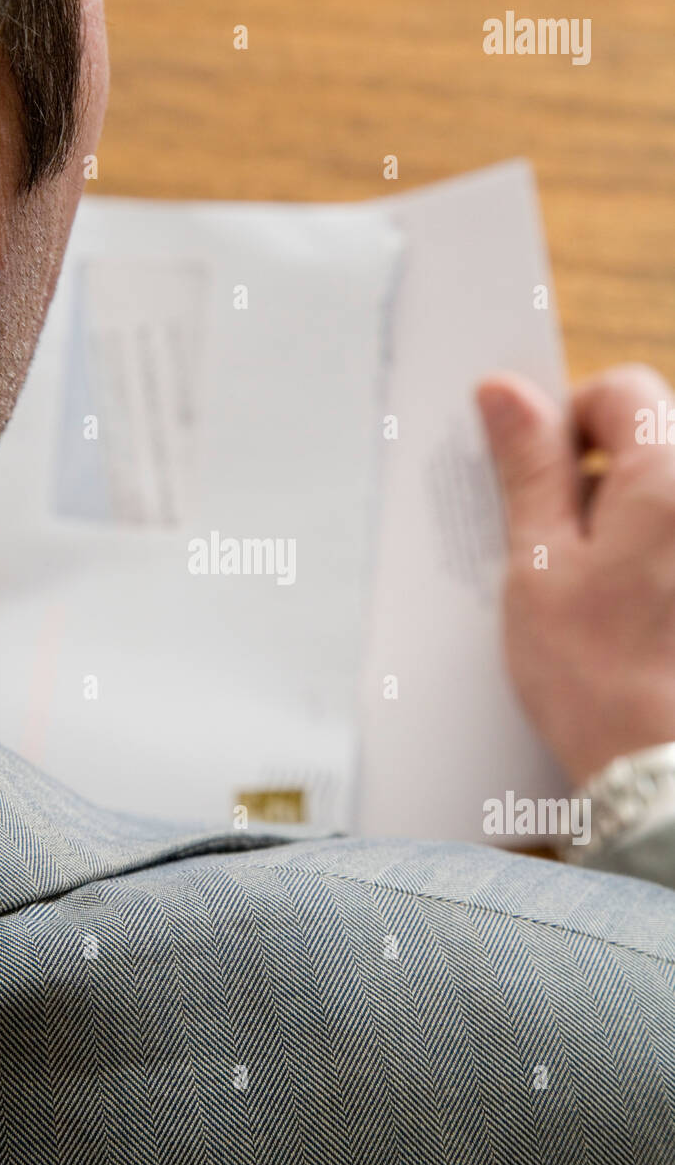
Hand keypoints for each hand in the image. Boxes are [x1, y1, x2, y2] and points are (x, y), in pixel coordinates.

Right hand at [478, 364, 674, 785]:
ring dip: (624, 518)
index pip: (620, 390)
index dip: (567, 420)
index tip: (535, 472)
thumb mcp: (538, 565)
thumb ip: (529, 468)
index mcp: (667, 474)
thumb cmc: (600, 679)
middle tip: (555, 542)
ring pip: (663, 494)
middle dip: (598, 473)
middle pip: (653, 437)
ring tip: (593, 590)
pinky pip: (672, 540)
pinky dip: (649, 557)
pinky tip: (630, 612)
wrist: (667, 774)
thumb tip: (506, 392)